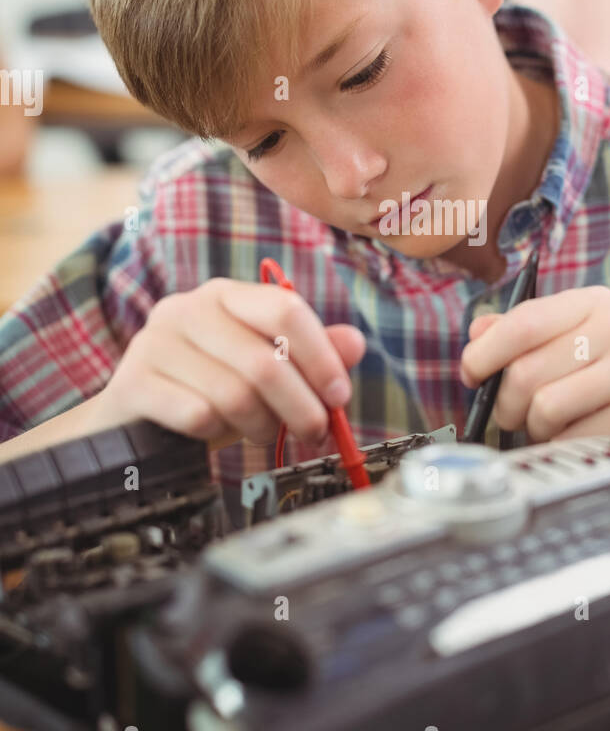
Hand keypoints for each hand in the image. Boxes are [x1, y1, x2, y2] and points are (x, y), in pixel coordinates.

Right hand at [92, 277, 365, 447]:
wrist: (133, 421)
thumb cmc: (207, 391)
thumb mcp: (263, 370)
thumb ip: (310, 354)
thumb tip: (355, 343)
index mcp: (226, 296)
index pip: (285, 308)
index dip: (321, 356)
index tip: (339, 396)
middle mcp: (187, 308)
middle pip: (264, 360)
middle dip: (301, 406)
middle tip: (314, 433)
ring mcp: (155, 342)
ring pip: (234, 393)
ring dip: (261, 426)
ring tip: (264, 435)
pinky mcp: (133, 382)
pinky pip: (196, 415)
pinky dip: (217, 433)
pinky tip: (214, 432)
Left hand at [459, 286, 609, 445]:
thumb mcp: (579, 346)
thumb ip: (526, 335)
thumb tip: (476, 330)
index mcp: (596, 303)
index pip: (521, 322)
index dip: (483, 353)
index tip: (471, 374)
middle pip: (524, 372)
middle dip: (508, 405)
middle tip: (517, 417)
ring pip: (544, 408)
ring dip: (539, 430)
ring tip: (560, 426)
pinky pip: (572, 439)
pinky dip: (568, 449)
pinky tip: (589, 439)